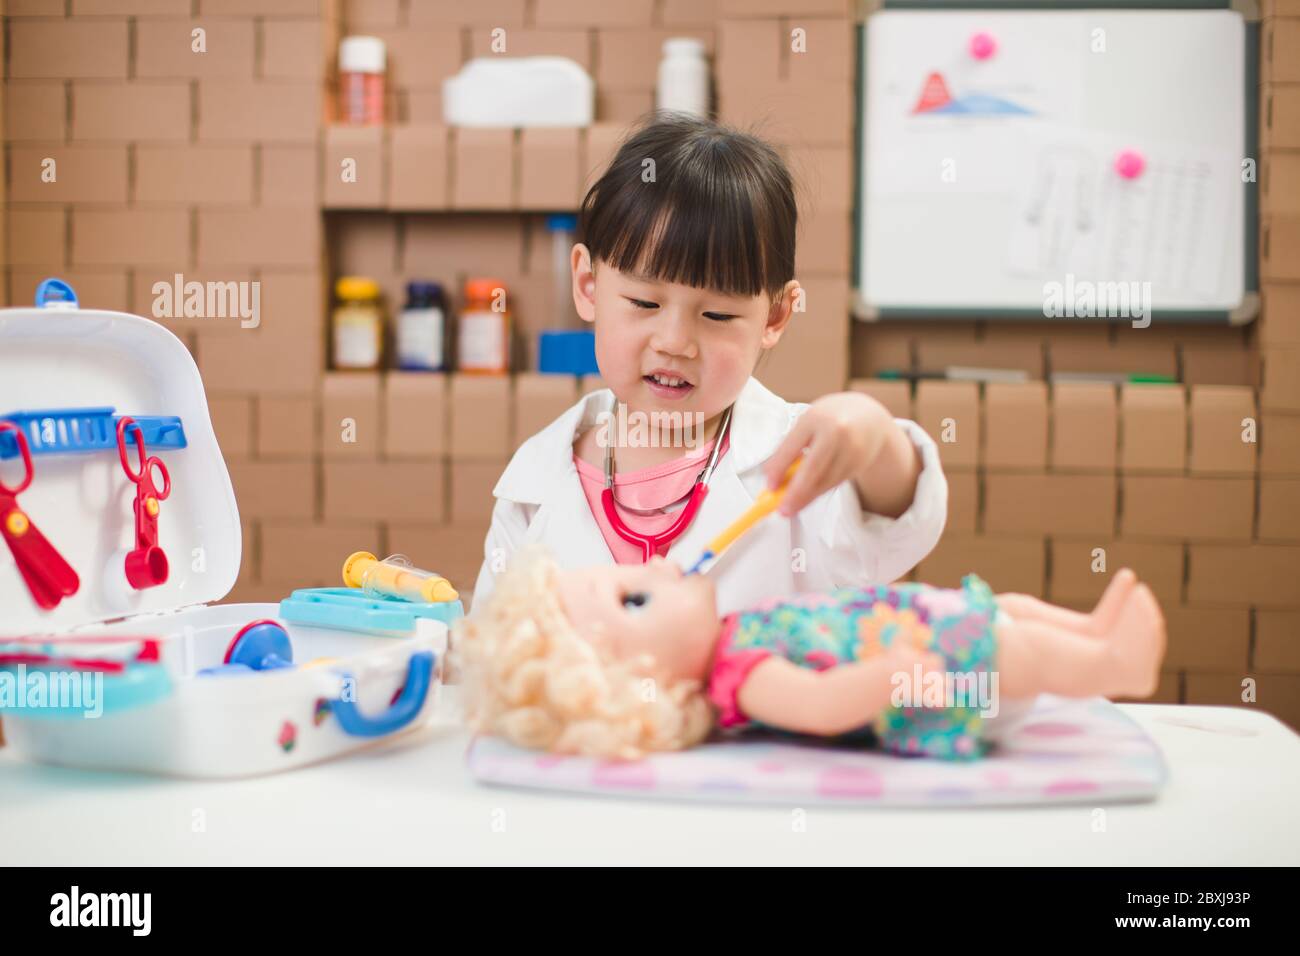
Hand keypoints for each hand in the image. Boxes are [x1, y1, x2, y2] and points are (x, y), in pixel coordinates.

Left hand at [763, 391, 896, 516]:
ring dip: (807, 497)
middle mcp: (835, 432)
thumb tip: (772, 475)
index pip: (792, 447)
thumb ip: (792, 445)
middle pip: (813, 468)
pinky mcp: (860, 462)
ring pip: (826, 480)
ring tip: (792, 507)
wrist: (869, 417)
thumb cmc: (830, 419)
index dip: (779, 468)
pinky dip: (820, 491)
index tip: (770, 486)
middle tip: (782, 509)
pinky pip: (835, 482)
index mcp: (814, 418)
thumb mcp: (809, 422)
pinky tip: (809, 496)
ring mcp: (850, 448)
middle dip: (795, 492)